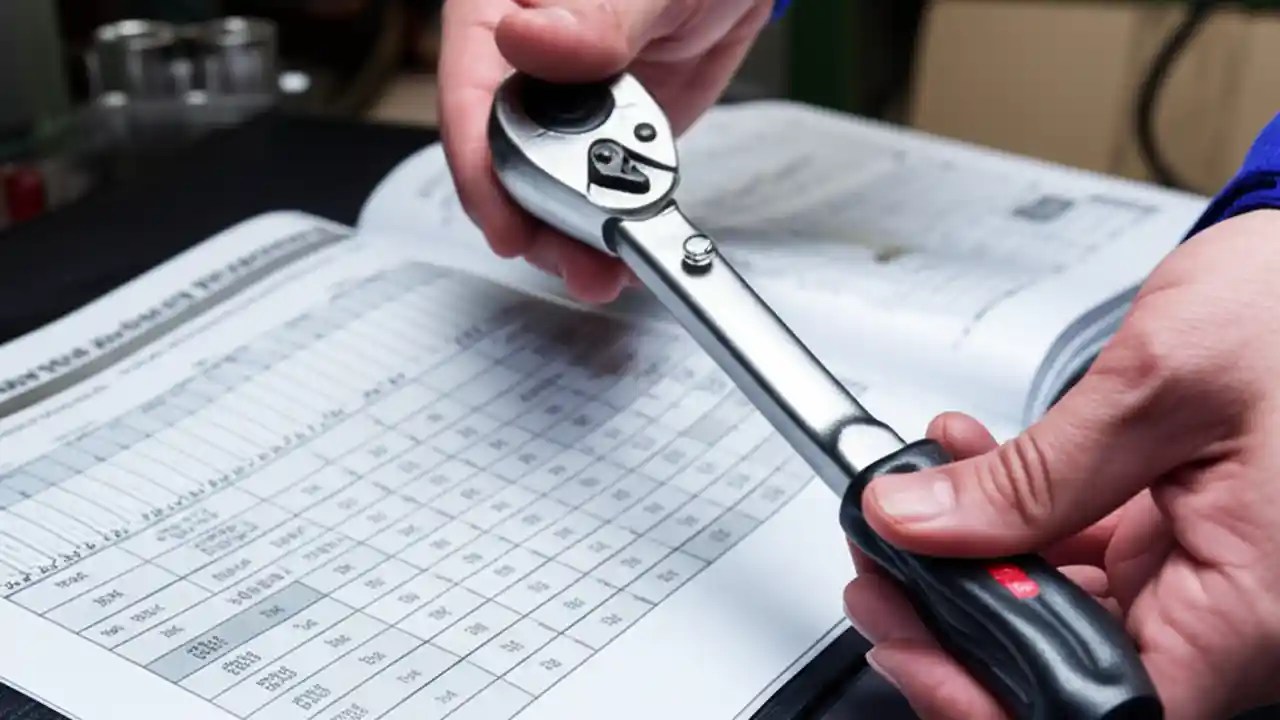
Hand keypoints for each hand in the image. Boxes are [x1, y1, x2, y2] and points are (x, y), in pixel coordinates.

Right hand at [439, 0, 770, 302]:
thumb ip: (595, 12)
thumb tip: (526, 40)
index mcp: (501, 8)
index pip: (466, 90)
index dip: (478, 166)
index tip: (503, 221)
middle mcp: (520, 64)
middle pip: (500, 157)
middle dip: (531, 219)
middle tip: (573, 258)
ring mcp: (560, 109)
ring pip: (541, 187)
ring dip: (567, 237)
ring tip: (601, 270)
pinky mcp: (598, 139)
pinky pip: (588, 192)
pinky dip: (602, 227)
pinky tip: (620, 251)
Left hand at [845, 209, 1279, 719]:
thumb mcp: (1155, 386)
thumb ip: (1031, 473)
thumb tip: (916, 522)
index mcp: (1246, 606)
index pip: (1102, 708)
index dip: (989, 696)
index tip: (911, 642)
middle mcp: (1232, 612)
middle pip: (1069, 667)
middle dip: (960, 618)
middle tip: (886, 565)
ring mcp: (1204, 577)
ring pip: (1063, 612)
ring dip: (976, 561)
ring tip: (917, 500)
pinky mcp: (1182, 538)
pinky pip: (1083, 560)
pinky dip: (1018, 522)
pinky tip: (974, 470)